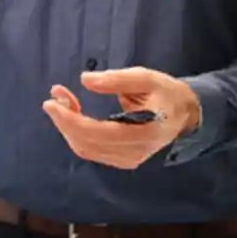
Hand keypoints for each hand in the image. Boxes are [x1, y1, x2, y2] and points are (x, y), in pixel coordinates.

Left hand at [42, 67, 200, 169]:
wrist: (185, 114)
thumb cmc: (166, 93)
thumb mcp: (147, 78)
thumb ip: (117, 79)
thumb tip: (85, 80)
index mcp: (144, 134)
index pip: (99, 133)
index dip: (71, 120)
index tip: (51, 102)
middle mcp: (134, 152)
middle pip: (87, 144)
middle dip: (64, 120)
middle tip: (55, 95)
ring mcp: (127, 159)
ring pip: (85, 148)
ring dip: (67, 125)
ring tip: (60, 100)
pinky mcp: (121, 158)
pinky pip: (91, 149)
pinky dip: (75, 131)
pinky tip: (71, 112)